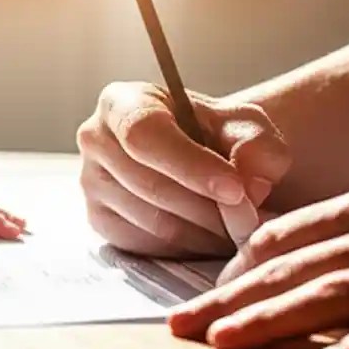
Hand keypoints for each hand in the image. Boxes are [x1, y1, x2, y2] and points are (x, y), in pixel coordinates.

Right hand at [76, 82, 289, 257]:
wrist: (198, 158)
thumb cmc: (214, 135)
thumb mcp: (246, 127)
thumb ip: (256, 146)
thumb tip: (247, 183)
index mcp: (122, 102)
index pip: (144, 134)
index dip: (190, 165)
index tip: (234, 189)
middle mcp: (95, 140)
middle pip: (149, 184)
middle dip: (208, 208)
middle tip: (250, 218)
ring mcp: (91, 184)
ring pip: (152, 220)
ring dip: (204, 231)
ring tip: (239, 226)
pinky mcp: (99, 221)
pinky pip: (147, 244)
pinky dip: (187, 246)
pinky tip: (211, 234)